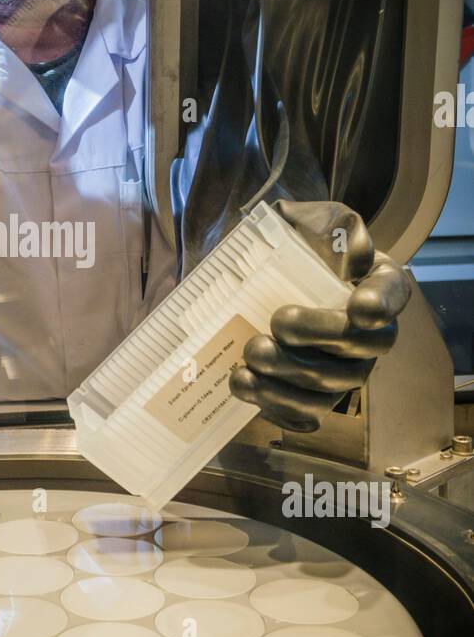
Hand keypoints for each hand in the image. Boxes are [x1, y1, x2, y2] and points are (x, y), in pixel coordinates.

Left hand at [229, 199, 411, 431]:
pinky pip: (305, 415)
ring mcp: (344, 370)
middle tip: (276, 323)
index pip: (392, 296)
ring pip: (329, 391)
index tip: (359, 308)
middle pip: (359, 352)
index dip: (380, 306)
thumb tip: (357, 255)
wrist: (266, 270)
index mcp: (379, 285)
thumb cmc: (303, 243)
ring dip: (285, 384)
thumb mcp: (321, 221)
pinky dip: (275, 407)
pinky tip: (246, 388)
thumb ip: (340, 228)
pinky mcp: (315, 395)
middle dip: (316, 341)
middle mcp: (371, 335)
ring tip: (245, 368)